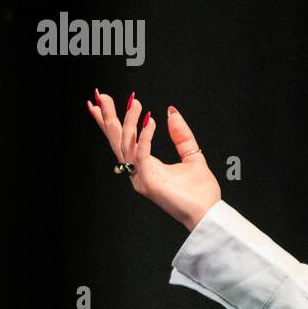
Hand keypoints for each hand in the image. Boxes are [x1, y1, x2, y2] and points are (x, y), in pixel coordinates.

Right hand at [85, 89, 221, 231]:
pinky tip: (151, 121)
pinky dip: (145, 137)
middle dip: (108, 117)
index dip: (111, 121)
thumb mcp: (193, 156)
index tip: (99, 103)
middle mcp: (138, 171)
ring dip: (130, 121)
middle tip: (101, 95)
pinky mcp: (148, 182)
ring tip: (135, 102)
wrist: (209, 213)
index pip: (124, 140)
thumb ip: (181, 136)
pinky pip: (142, 155)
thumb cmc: (201, 192)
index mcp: (146, 165)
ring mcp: (140, 178)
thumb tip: (171, 112)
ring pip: (127, 144)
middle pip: (117, 140)